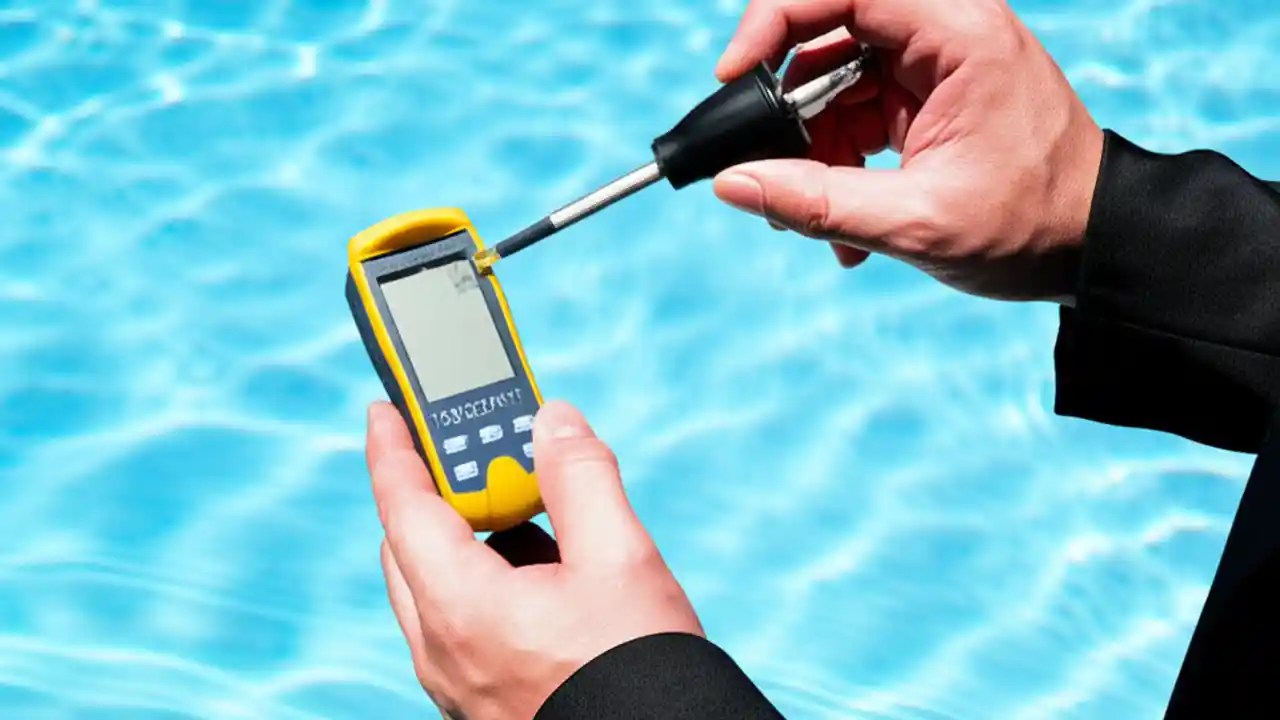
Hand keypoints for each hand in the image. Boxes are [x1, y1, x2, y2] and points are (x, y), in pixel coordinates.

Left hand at [366, 401, 702, 719]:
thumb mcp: (621, 560)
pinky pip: (459, 625)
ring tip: (539, 517)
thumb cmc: (637, 672)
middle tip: (488, 455)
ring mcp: (457, 682)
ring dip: (468, 540)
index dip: (393, 450)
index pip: (402, 509)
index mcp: (461, 608)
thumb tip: (553, 421)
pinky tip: (550, 579)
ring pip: (435, 588)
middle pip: (411, 547)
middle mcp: (443, 650)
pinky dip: (484, 583)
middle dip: (441, 492)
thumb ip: (581, 478)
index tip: (388, 410)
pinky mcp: (480, 701)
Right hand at [712, 0, 1104, 302]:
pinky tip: (843, 224)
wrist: (1093, 245)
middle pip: (829, 33)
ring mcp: (934, 63)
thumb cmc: (1029, 226)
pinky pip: (854, 110)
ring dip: (810, 148)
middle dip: (788, 105)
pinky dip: (837, 163)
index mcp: (959, 34)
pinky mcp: (927, 96)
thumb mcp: (916, 221)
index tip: (734, 73)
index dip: (775, 18)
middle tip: (765, 163)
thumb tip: (731, 184)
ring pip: (833, 79)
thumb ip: (816, 202)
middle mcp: (946, 32)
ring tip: (809, 217)